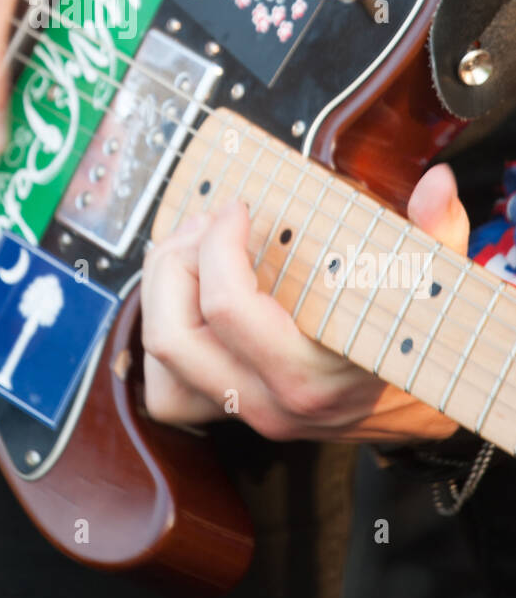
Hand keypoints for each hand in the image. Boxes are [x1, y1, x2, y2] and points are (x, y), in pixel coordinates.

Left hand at [141, 163, 469, 443]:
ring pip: (161, 363)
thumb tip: (436, 184)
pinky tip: (191, 292)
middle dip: (175, 264)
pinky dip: (166, 332)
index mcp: (312, 374)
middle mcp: (270, 401)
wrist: (422, 413)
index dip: (218, 245)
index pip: (228, 309)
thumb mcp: (436, 284)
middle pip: (172, 336)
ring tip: (190, 249)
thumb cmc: (420, 342)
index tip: (238, 209)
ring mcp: (247, 410)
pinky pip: (169, 387)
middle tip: (204, 225)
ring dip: (161, 296)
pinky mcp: (232, 409)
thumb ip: (436, 233)